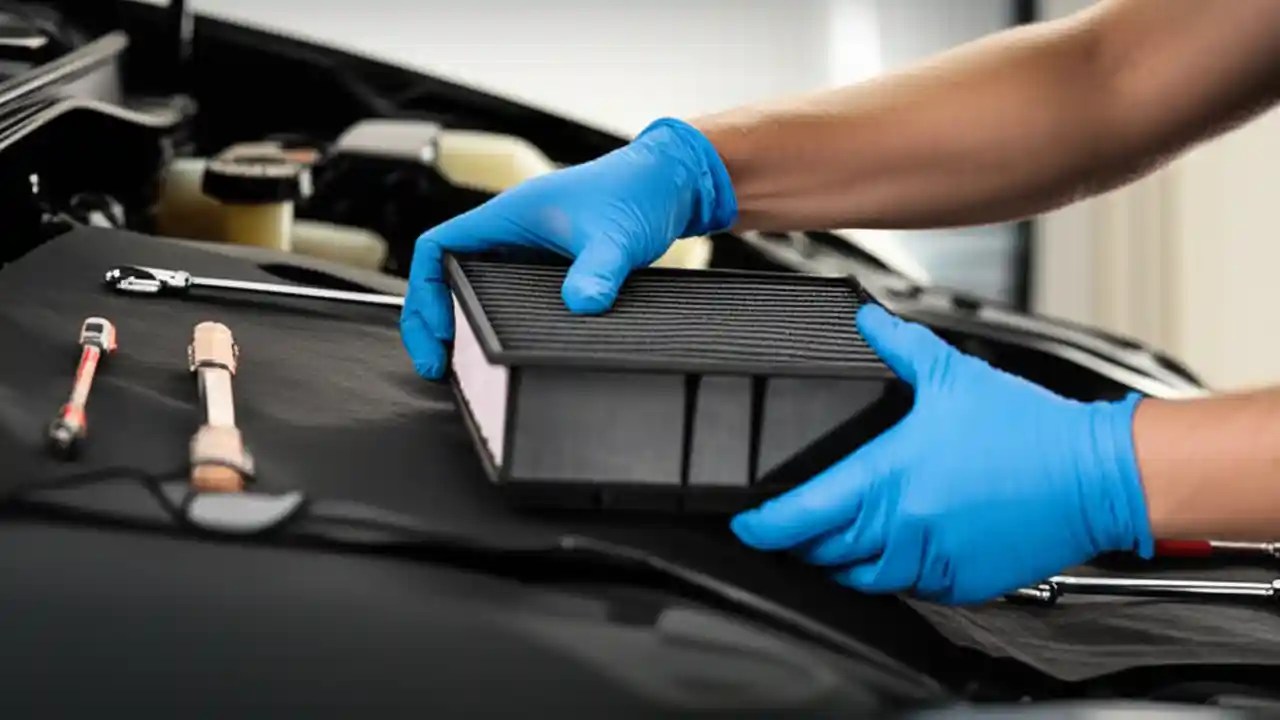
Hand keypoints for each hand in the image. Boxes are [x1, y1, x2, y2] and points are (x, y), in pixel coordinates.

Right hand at [400, 118, 736, 378]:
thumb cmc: (637, 192)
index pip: (436, 247)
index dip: (424, 293)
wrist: (670, 184)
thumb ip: (598, 270)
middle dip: (435, 320)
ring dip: (461, 322)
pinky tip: (499, 348)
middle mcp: (509, 231)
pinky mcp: (547, 267)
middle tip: (441, 365)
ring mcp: (527, 249)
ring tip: (460, 365)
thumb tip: (582, 305)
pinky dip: (492, 320)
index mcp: (507, 214)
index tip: (436, 334)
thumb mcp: (617, 236)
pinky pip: (504, 295)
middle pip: (446, 274)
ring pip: (473, 286)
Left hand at [730, 304, 1153, 604]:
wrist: (1093, 475)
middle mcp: (901, 528)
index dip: (763, 525)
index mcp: (887, 479)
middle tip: (792, 523)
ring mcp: (929, 562)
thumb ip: (896, 345)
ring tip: (837, 535)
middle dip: (799, 539)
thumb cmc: (1026, 431)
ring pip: (859, 577)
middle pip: (821, 552)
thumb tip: (863, 317)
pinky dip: (889, 571)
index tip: (746, 523)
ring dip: (840, 559)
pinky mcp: (958, 584)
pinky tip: (893, 546)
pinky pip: (904, 588)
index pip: (801, 516)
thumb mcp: (951, 376)